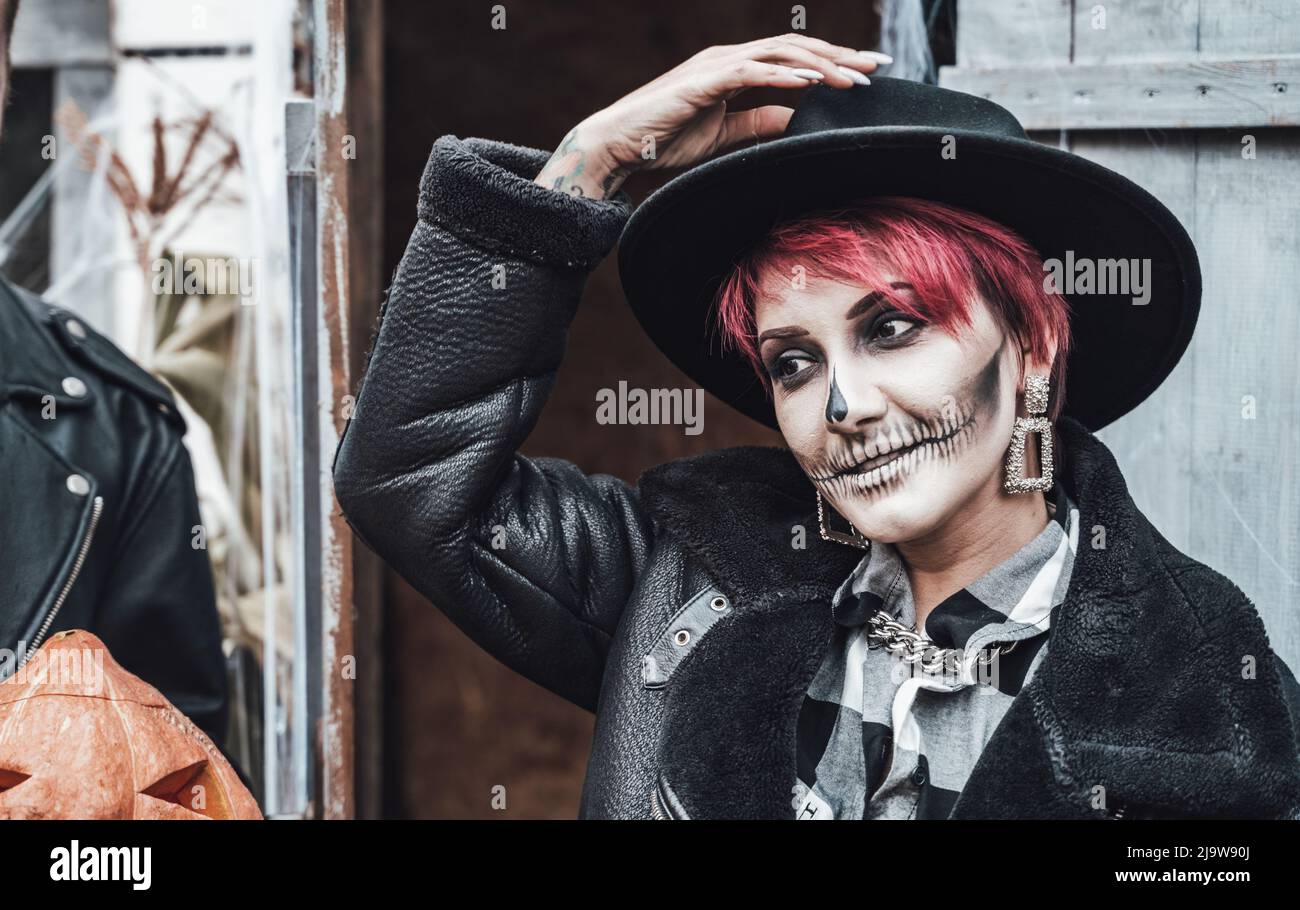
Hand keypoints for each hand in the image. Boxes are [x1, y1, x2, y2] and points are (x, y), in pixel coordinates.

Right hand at [535, 33, 890, 198]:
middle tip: (878, 69)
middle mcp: (728, 58)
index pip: (793, 60)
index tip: (867, 76)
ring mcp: (715, 65)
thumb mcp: (723, 135)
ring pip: (779, 55)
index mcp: (734, 68)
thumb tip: (795, 118)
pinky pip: (751, 72)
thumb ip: (758, 122)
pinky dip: (783, 75)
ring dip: (820, 66)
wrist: (619, 145)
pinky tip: (811, 83)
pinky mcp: (703, 81)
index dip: (831, 64)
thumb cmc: (664, 140)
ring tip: (854, 79)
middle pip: (795, 50)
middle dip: (838, 58)